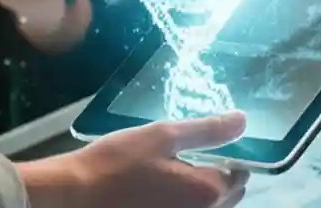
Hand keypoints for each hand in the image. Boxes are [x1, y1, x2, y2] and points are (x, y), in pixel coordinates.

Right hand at [18, 112, 249, 207]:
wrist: (77, 196)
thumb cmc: (118, 162)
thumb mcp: (163, 136)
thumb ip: (207, 130)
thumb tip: (242, 120)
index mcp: (207, 191)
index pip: (240, 174)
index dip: (231, 156)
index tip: (209, 144)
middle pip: (229, 196)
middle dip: (220, 176)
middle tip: (192, 155)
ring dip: (203, 191)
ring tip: (174, 169)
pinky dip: (184, 202)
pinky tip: (160, 188)